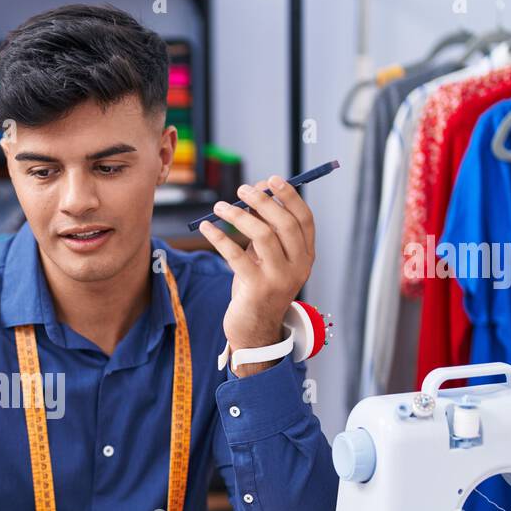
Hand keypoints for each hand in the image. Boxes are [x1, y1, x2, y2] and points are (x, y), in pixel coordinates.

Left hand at [198, 176, 315, 375]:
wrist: (254, 330)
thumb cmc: (258, 288)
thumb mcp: (266, 259)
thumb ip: (265, 230)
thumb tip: (254, 194)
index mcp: (305, 257)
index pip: (304, 219)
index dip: (289, 196)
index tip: (272, 180)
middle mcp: (298, 267)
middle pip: (285, 224)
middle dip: (263, 201)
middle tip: (242, 189)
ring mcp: (279, 279)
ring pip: (262, 235)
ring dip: (238, 216)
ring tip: (219, 206)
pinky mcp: (257, 288)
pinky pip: (236, 255)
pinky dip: (219, 237)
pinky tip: (206, 227)